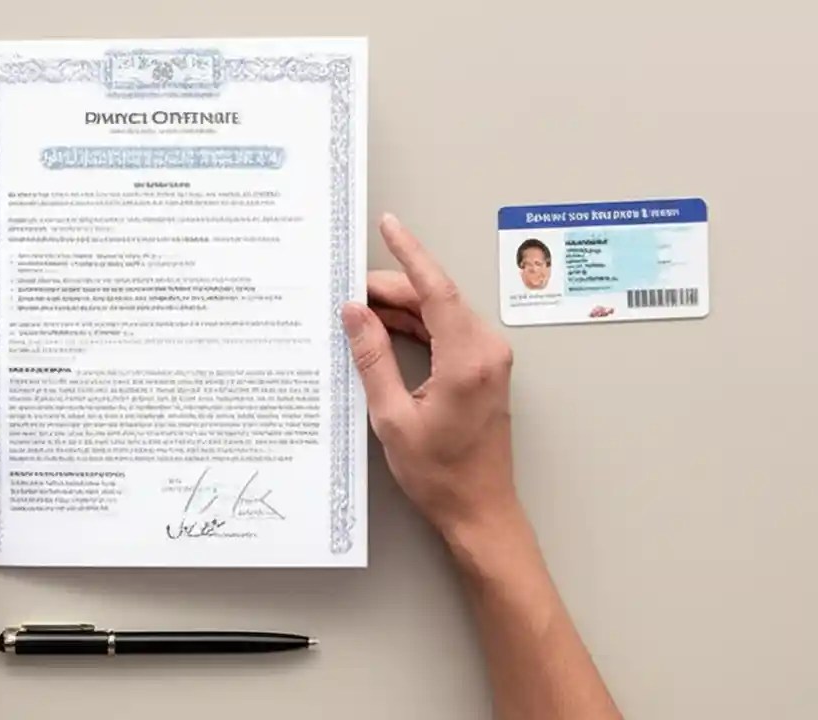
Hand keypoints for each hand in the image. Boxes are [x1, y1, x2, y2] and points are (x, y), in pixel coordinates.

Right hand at [342, 214, 517, 541]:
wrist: (480, 510)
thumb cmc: (442, 475)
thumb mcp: (393, 417)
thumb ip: (372, 358)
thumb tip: (355, 314)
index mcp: (468, 359)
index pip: (436, 289)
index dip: (409, 253)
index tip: (390, 226)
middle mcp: (485, 351)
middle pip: (434, 298)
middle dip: (390, 288)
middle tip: (345, 290)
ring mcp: (487, 359)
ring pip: (438, 313)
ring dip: (399, 308)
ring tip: (355, 310)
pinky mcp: (481, 369)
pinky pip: (445, 332)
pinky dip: (413, 326)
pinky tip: (381, 330)